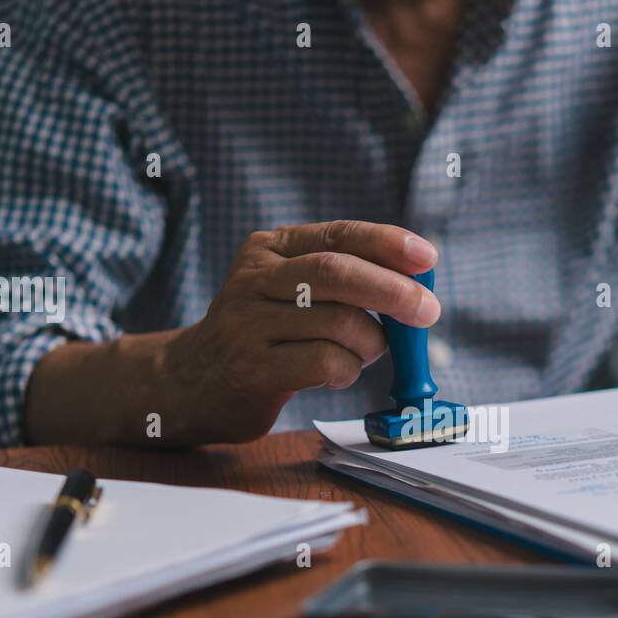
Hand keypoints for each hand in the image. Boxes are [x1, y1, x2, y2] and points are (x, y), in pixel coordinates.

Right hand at [164, 220, 439, 441]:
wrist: (190, 382)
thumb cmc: (262, 335)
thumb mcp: (290, 292)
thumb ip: (341, 283)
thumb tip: (415, 287)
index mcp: (269, 248)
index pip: (338, 236)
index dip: (387, 244)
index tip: (427, 257)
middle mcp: (254, 279)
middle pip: (337, 273)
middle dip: (392, 291)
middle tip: (427, 312)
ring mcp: (249, 324)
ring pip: (338, 323)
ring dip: (371, 343)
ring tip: (366, 353)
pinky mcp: (253, 368)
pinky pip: (325, 362)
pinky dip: (348, 371)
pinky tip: (338, 374)